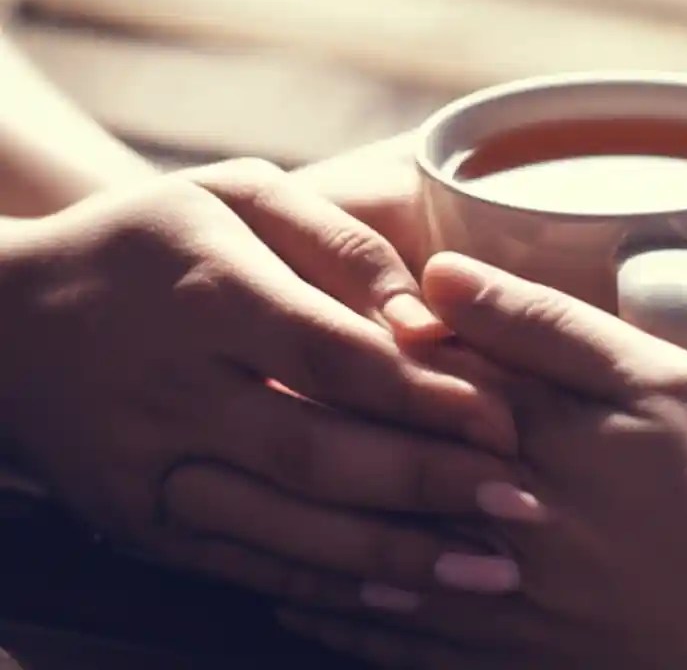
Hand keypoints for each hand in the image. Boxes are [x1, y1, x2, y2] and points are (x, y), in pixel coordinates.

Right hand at [0, 159, 517, 590]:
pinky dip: (325, 584)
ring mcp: (150, 465)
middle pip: (317, 450)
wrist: (8, 317)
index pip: (336, 356)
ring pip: (284, 524)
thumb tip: (426, 320)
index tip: (510, 424)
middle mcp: (174, 387)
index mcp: (209, 293)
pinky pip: (242, 562)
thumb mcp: (240, 197)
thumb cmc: (155, 242)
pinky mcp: (139, 519)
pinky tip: (402, 594)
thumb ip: (341, 243)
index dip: (428, 397)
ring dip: (394, 556)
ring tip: (492, 574)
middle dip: (430, 486)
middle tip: (529, 510)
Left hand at [250, 253, 686, 669]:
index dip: (352, 342)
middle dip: (302, 427)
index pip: (414, 375)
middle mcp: (492, 510)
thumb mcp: (674, 386)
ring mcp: (498, 594)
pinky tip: (310, 603)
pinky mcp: (516, 656)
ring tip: (237, 502)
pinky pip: (404, 640)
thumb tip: (445, 276)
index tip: (297, 319)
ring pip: (369, 549)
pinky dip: (347, 619)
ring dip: (298, 524)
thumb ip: (555, 329)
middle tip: (241, 398)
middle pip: (376, 458)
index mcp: (527, 431)